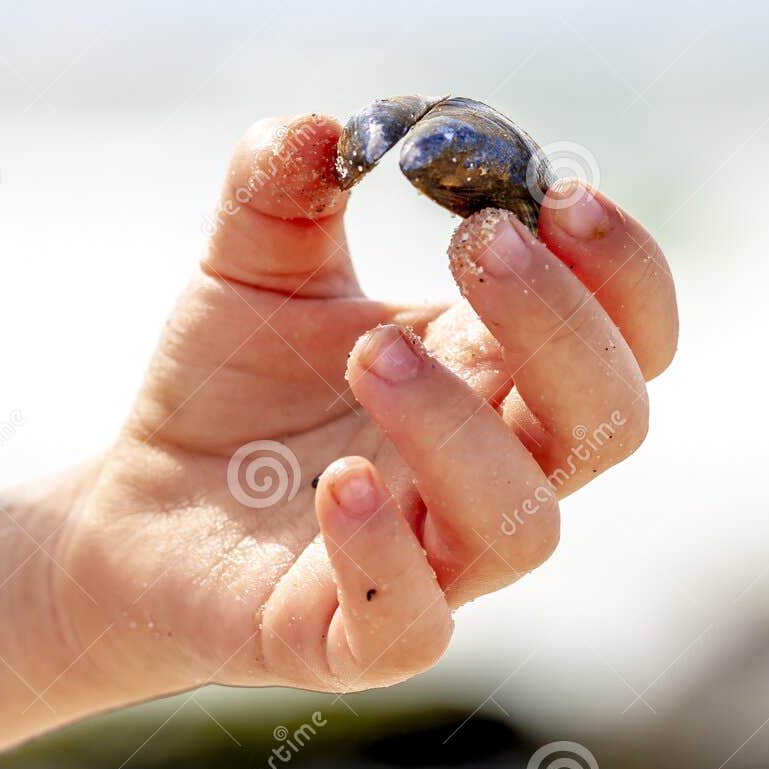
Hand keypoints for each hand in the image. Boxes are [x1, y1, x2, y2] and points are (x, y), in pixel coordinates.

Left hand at [54, 112, 677, 699]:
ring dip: (464, 428)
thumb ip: (282, 187)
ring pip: (525, 522)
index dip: (622, 266)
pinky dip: (385, 556)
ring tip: (370, 351)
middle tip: (474, 242)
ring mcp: (434, 563)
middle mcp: (493, 471)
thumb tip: (326, 128)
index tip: (556, 189)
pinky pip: (412, 628)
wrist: (136, 513)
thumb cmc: (231, 389)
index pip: (632, 334)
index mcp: (502, 376)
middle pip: (610, 420)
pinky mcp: (352, 639)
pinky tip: (333, 481)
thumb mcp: (250, 265)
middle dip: (562, 324)